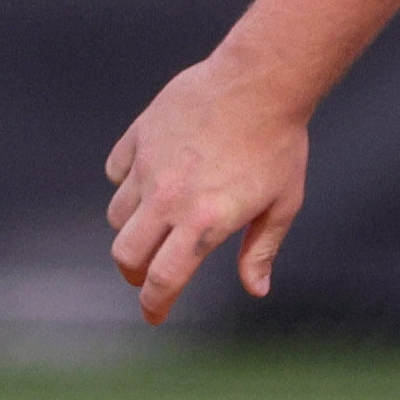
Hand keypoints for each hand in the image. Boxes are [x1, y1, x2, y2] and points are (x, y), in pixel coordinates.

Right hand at [106, 57, 313, 323]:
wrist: (260, 83)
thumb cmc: (280, 146)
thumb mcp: (283, 204)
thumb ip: (261, 250)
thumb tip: (255, 289)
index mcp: (205, 221)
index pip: (164, 278)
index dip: (154, 304)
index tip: (154, 316)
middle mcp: (168, 198)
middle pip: (126, 254)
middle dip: (134, 274)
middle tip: (149, 277)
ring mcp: (148, 166)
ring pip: (117, 215)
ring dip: (132, 230)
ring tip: (157, 226)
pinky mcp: (138, 137)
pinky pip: (117, 172)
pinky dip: (127, 185)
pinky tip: (151, 181)